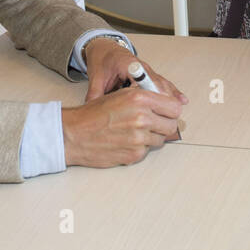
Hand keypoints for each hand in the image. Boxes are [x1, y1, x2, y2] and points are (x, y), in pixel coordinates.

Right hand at [62, 86, 182, 167]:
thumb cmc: (94, 114)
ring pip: (160, 139)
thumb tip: (166, 103)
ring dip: (151, 136)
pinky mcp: (134, 154)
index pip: (175, 107)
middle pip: (171, 125)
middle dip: (164, 124)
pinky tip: (125, 141)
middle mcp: (142, 117)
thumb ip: (146, 97)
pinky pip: (147, 150)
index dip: (171, 110)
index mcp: (140, 98)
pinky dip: (139, 147)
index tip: (167, 112)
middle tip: (153, 123)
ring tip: (133, 131)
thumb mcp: (121, 95)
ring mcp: (139, 138)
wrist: (74, 134)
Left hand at [83, 37, 187, 106]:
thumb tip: (91, 110)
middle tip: (168, 114)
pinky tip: (182, 100)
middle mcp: (142, 67)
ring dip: (169, 97)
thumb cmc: (102, 59)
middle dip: (163, 98)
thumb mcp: (96, 76)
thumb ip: (95, 94)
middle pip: (157, 83)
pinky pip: (163, 84)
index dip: (148, 91)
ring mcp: (148, 71)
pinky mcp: (150, 75)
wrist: (106, 48)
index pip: (142, 78)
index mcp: (129, 64)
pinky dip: (173, 92)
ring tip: (177, 111)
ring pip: (163, 84)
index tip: (153, 102)